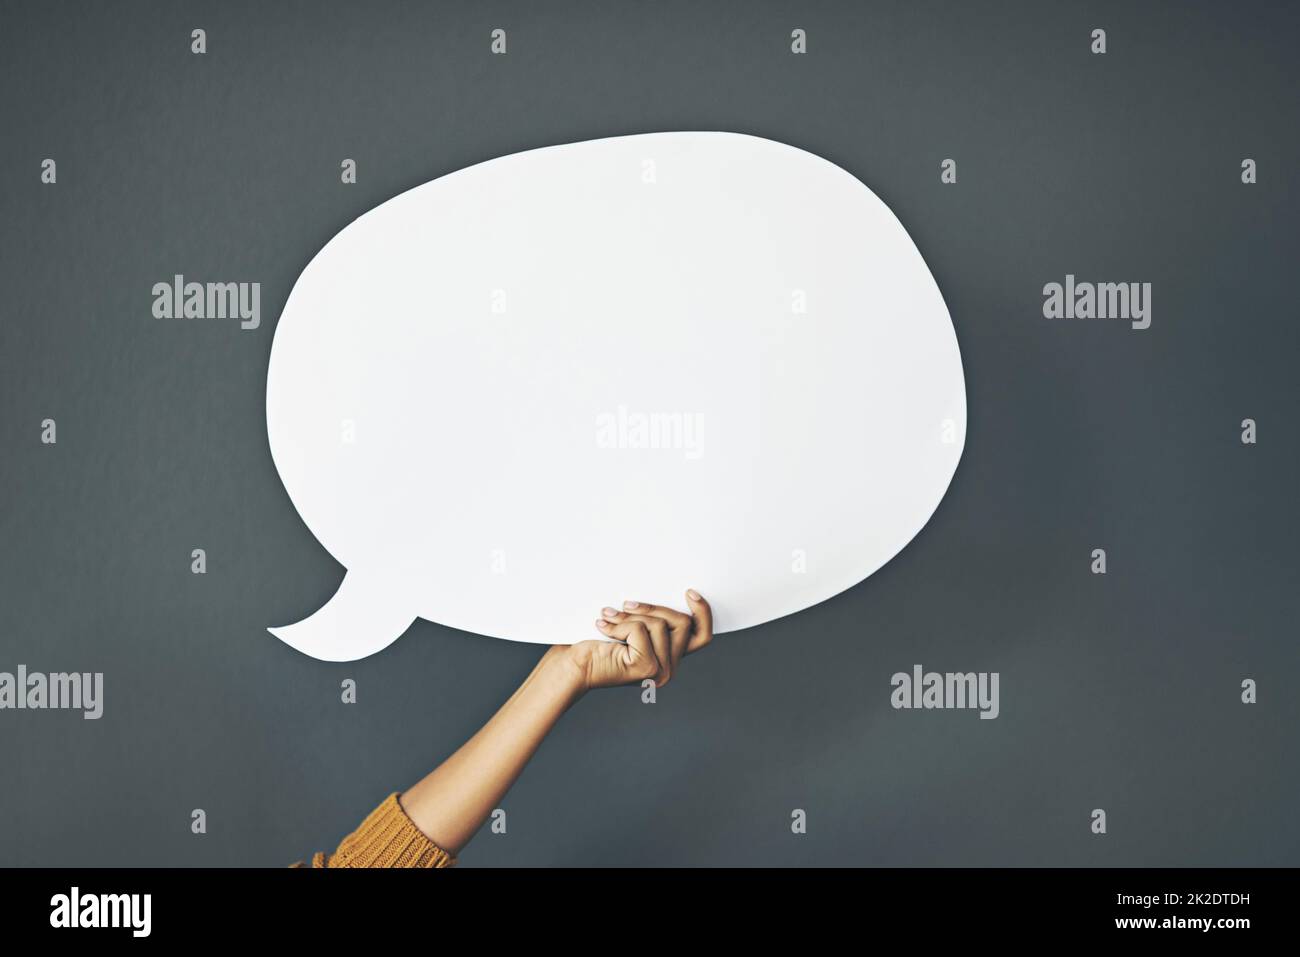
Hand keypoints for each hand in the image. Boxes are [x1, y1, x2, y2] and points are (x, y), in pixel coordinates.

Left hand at [552, 590, 713, 691]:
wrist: (572, 666)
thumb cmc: (598, 644)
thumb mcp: (633, 630)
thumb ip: (655, 623)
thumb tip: (673, 597)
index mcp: (670, 661)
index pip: (702, 637)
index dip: (703, 612)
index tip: (689, 592)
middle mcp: (669, 671)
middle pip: (682, 623)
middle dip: (653, 608)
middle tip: (626, 604)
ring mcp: (660, 672)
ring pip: (660, 624)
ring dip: (631, 615)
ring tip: (608, 616)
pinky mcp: (646, 667)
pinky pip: (641, 630)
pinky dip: (620, 624)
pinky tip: (603, 627)